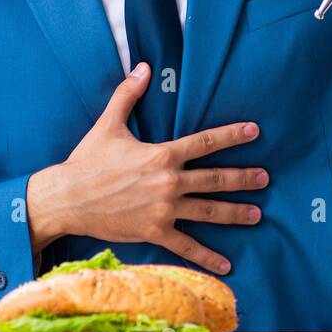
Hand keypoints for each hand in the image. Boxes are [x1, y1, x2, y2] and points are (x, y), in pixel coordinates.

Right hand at [26, 62, 268, 274]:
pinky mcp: (153, 232)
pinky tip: (226, 265)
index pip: (205, 142)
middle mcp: (168, 181)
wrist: (66, 198)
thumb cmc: (87, 161)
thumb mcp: (108, 124)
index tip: (254, 132)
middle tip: (265, 178)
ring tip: (256, 214)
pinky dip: (207, 257)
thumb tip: (143, 66)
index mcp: (162, 154)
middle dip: (243, 178)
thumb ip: (128, 94)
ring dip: (235, 213)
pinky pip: (186, 246)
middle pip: (215, 179)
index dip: (232, 135)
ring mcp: (163, 209)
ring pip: (208, 211)